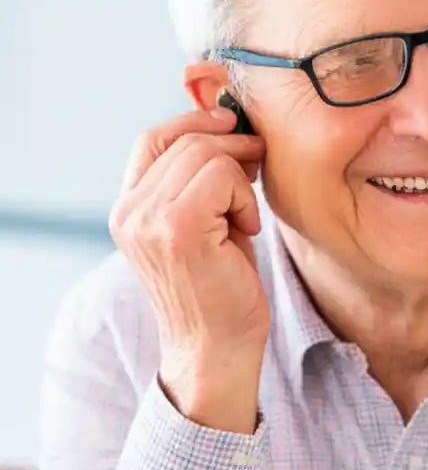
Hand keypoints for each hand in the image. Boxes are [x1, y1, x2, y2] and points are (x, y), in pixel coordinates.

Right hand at [109, 108, 268, 432]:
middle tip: (258, 172)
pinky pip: (222, 177)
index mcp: (128, 208)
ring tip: (244, 220)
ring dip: (241, 181)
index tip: (234, 124)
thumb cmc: (220, 291)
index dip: (195, 120)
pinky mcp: (178, 229)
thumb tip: (229, 129)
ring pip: (207, 154)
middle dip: (233, 148)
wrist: (216, 348)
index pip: (153, 137)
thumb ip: (198, 183)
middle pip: (186, 140)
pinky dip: (246, 199)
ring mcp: (149, 220)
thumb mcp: (202, 227)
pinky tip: (247, 232)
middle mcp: (129, 211)